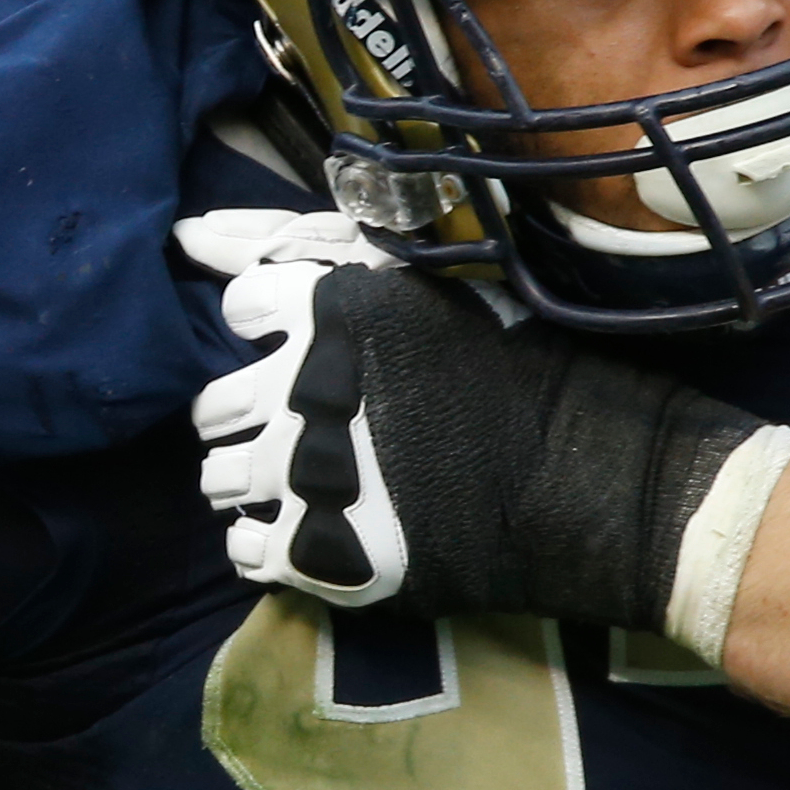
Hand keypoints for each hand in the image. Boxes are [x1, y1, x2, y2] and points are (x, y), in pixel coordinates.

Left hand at [175, 211, 789, 640]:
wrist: (596, 483)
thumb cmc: (530, 368)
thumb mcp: (435, 282)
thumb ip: (313, 249)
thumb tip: (192, 234)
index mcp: (329, 305)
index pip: (240, 307)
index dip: (283, 327)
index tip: (332, 348)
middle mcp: (300, 387)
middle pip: (216, 401)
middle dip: (259, 409)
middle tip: (323, 425)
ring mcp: (307, 477)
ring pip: (222, 476)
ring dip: (259, 476)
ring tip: (324, 480)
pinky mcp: (321, 555)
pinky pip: (246, 549)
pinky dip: (273, 541)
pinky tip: (326, 529)